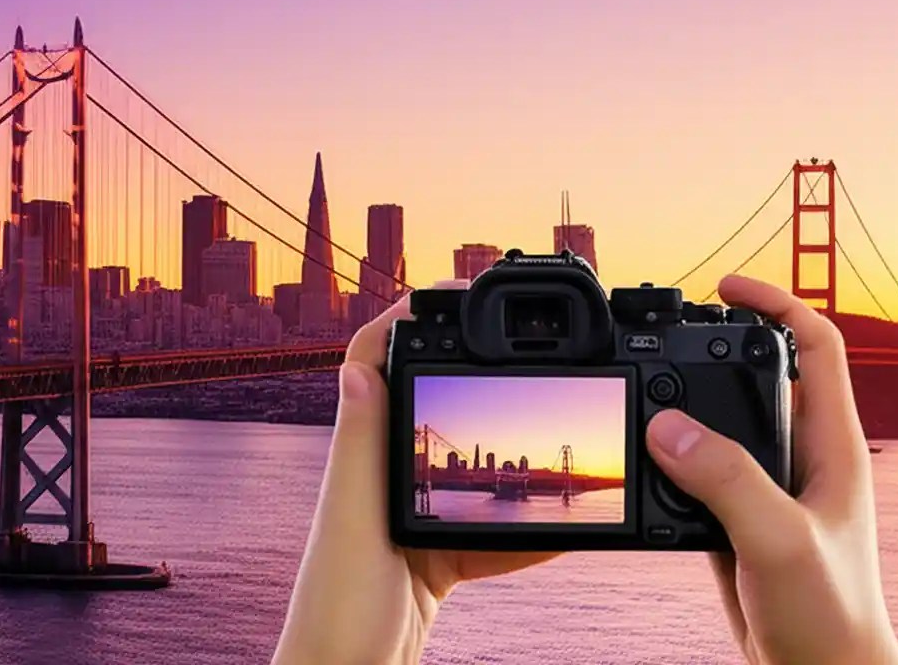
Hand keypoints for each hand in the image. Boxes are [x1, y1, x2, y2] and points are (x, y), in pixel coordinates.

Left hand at [272, 282, 559, 664]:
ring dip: (509, 449)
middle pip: (432, 407)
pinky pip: (492, 533)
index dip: (408, 321)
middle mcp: (382, 482)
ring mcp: (411, 521)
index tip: (454, 290)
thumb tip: (359, 364)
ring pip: (470, 469)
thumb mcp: (354, 520)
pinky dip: (527, 527)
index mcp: (361, 461)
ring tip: (558, 430)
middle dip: (475, 372)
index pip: (375, 366)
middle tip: (526, 343)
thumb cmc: (337, 607)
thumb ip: (362, 449)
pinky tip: (560, 523)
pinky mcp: (435, 563)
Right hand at [646, 275, 897, 664]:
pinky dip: (663, 454)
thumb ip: (727, 480)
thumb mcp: (780, 541)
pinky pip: (695, 468)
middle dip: (711, 345)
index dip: (775, 303)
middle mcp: (801, 457)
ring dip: (680, 401)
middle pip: (756, 374)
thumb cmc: (830, 616)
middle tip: (662, 333)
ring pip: (719, 421)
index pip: (815, 347)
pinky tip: (638, 458)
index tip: (724, 285)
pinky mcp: (735, 517)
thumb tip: (667, 425)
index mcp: (831, 447)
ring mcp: (766, 487)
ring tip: (638, 388)